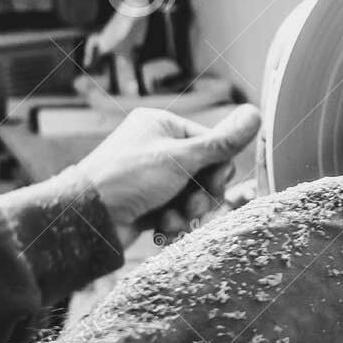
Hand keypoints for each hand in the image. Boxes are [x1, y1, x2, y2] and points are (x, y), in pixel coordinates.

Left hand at [73, 105, 260, 243]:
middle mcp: (156, 147)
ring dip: (188, 212)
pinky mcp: (146, 202)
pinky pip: (176, 210)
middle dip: (202, 194)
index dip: (218, 168)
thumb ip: (222, 142)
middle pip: (205, 171)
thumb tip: (255, 114)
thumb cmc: (127, 179)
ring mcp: (150, 176)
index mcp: (162, 125)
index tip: (214, 185)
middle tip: (193, 206)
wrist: (87, 220)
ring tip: (173, 219)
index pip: (212, 144)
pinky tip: (161, 228)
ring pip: (192, 194)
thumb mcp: (181, 158)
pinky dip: (173, 222)